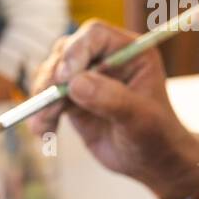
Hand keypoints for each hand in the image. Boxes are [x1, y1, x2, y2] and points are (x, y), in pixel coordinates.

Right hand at [29, 19, 198, 198]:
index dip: (76, 51)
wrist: (152, 163)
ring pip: (52, 74)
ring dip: (43, 97)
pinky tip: (43, 133)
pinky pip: (48, 98)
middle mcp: (106, 59)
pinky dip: (41, 113)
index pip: (95, 35)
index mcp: (130, 51)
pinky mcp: (74, 98)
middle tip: (48, 104)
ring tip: (44, 124)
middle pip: (66, 51)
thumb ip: (112, 99)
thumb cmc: (157, 136)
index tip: (65, 78)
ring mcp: (88, 78)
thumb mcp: (141, 119)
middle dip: (53, 77)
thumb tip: (75, 83)